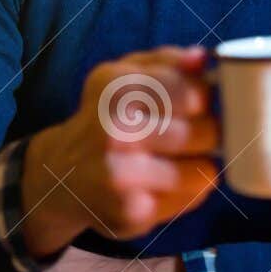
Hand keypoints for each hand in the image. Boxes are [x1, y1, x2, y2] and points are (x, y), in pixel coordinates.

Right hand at [20, 46, 218, 256]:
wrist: (61, 173)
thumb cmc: (105, 117)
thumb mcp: (125, 75)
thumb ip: (167, 61)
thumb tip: (201, 59)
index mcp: (116, 88)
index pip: (196, 94)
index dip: (203, 100)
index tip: (191, 105)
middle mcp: (116, 131)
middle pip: (208, 132)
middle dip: (206, 133)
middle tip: (184, 135)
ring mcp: (123, 175)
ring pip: (206, 169)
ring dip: (199, 165)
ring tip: (175, 160)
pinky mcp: (132, 212)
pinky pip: (192, 197)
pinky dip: (186, 191)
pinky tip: (161, 184)